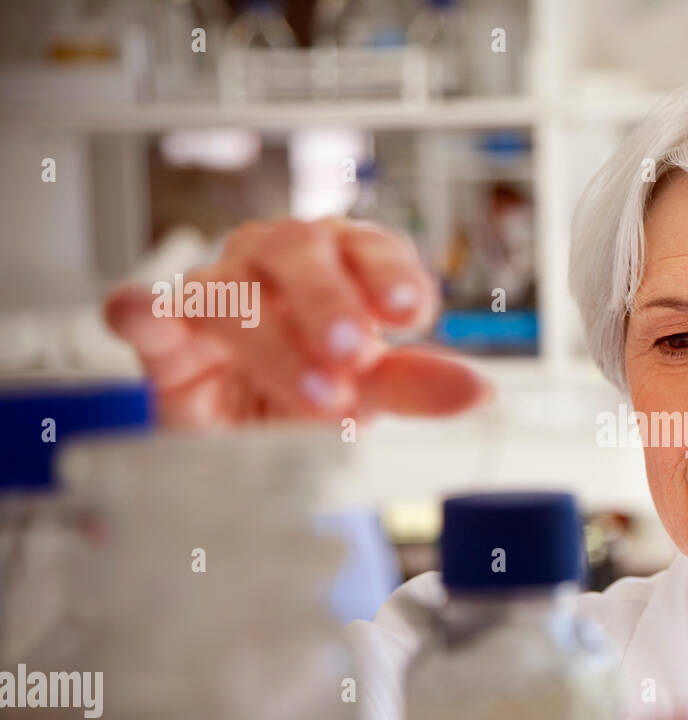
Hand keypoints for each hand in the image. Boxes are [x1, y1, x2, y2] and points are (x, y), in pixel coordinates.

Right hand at [104, 218, 491, 426]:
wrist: (251, 441)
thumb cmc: (316, 393)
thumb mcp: (374, 394)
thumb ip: (418, 386)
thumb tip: (481, 392)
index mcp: (344, 259)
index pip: (371, 247)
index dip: (390, 274)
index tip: (411, 313)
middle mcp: (281, 261)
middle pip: (301, 252)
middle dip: (331, 301)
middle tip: (355, 353)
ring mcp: (220, 290)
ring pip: (235, 293)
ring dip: (273, 343)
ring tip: (314, 394)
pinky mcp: (166, 334)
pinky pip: (146, 309)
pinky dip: (144, 310)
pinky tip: (149, 319)